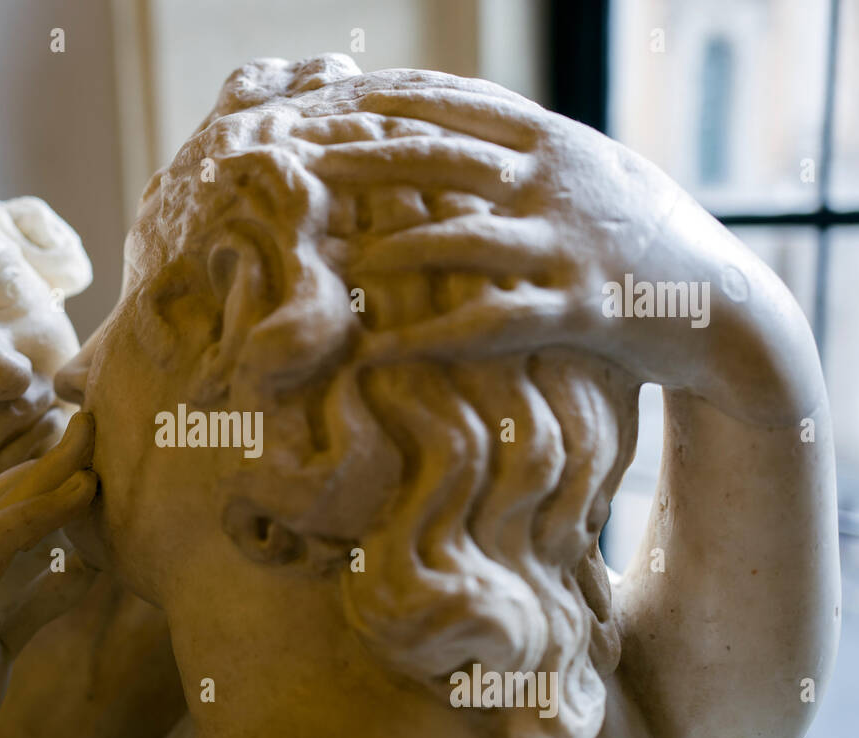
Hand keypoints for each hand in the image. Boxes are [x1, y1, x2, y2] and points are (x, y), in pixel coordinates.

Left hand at [326, 78, 820, 423]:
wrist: (725, 303)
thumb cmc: (642, 235)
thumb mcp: (589, 173)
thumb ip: (522, 152)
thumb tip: (445, 130)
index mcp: (556, 142)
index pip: (460, 104)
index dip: (389, 100)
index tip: (329, 100)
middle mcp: (558, 184)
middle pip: (446, 160)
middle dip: (369, 158)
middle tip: (302, 164)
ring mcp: (571, 246)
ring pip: (465, 239)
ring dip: (393, 249)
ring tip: (333, 263)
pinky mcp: (584, 309)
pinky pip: (496, 322)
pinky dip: (434, 336)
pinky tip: (382, 348)